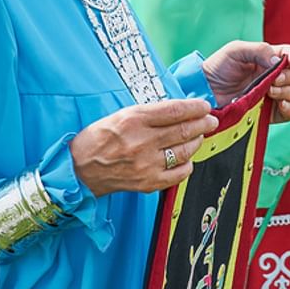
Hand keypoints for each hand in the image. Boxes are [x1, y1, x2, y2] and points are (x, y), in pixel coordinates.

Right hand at [70, 99, 217, 196]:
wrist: (79, 170)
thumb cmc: (100, 138)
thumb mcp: (122, 115)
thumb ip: (150, 113)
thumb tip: (181, 110)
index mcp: (134, 120)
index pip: (174, 111)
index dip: (195, 108)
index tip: (204, 106)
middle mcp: (141, 142)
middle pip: (183, 130)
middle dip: (203, 124)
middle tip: (210, 120)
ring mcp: (146, 165)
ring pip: (184, 151)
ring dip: (197, 142)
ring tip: (198, 136)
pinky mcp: (147, 183)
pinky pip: (178, 174)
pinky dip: (187, 164)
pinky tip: (186, 158)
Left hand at [202, 41, 289, 122]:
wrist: (204, 92)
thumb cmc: (217, 68)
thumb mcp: (236, 50)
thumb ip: (260, 50)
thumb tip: (279, 62)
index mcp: (267, 59)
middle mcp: (272, 77)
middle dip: (289, 77)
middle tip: (274, 80)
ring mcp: (271, 96)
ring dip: (287, 92)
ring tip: (270, 92)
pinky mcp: (268, 113)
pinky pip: (289, 113)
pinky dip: (289, 109)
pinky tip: (280, 105)